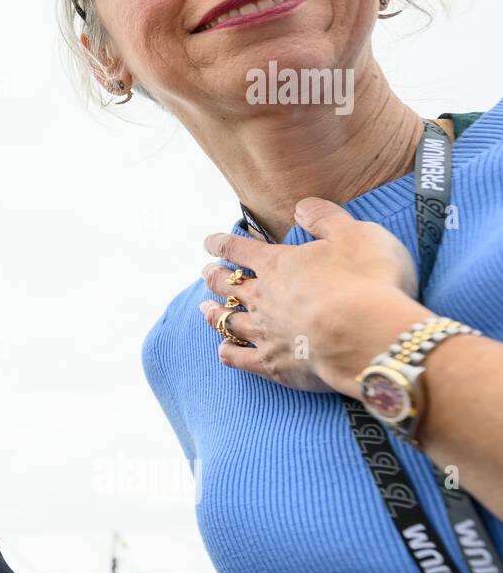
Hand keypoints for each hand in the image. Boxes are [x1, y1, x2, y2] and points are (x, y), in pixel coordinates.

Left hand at [197, 196, 424, 396]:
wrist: (368, 336)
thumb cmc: (368, 281)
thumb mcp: (354, 234)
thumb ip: (325, 218)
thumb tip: (301, 207)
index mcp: (276, 264)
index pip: (238, 248)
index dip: (221, 244)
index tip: (208, 243)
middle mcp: (262, 297)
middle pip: (226, 284)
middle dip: (213, 277)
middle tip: (206, 273)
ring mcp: (264, 332)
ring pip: (226, 320)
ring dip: (213, 313)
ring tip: (204, 308)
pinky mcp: (272, 365)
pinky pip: (238, 359)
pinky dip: (227, 352)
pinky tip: (223, 350)